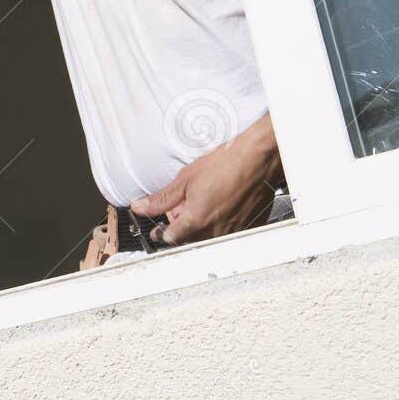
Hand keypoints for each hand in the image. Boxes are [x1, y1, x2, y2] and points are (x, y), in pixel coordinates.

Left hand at [130, 111, 281, 247]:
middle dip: (181, 228)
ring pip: (207, 239)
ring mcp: (231, 232)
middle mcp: (213, 231)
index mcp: (195, 220)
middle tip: (181, 209)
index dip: (161, 233)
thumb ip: (162, 198)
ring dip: (200, 227)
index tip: (158, 229)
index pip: (170, 238)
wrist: (257, 158)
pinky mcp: (246, 229)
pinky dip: (219, 224)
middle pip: (189, 241)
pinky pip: (227, 234)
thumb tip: (141, 207)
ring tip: (203, 204)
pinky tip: (220, 206)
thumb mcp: (186, 178)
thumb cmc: (226, 164)